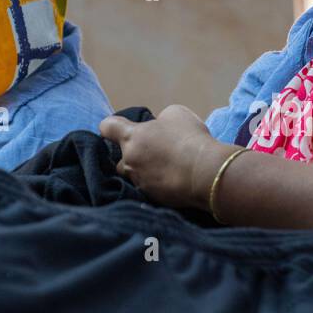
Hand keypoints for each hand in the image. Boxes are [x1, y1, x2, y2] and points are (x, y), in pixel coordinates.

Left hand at [98, 105, 235, 210]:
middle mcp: (129, 160)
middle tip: (154, 152)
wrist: (205, 173)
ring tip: (167, 168)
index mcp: (132, 137)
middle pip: (120, 158)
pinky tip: (175, 180)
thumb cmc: (190, 139)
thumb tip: (158, 126)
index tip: (117, 129)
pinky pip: (150, 189)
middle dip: (133, 155)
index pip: (107, 127)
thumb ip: (160, 119)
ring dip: (145, 171)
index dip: (110, 126)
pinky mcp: (151, 198)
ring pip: (135, 175)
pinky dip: (158, 184)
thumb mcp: (176, 114)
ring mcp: (139, 181)